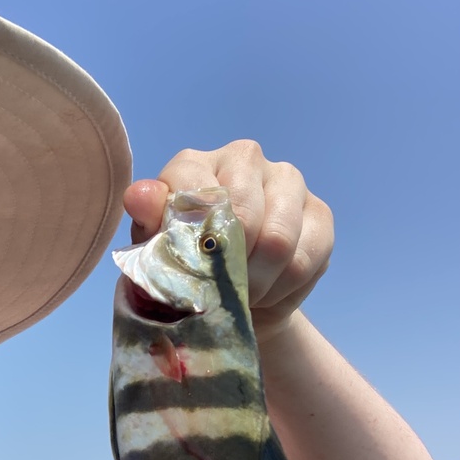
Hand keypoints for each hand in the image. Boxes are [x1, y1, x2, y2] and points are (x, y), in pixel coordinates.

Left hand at [122, 141, 333, 340]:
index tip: (188, 270)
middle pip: (243, 212)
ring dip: (256, 282)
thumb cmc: (186, 270)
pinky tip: (268, 291)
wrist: (231, 300)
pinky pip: (305, 259)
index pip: (192, 185)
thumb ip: (148, 225)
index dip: (192, 239)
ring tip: (240, 294)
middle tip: (217, 290)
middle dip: (228, 267)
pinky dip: (283, 288)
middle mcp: (243, 158)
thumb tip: (139, 197)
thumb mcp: (156, 255)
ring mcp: (287, 180)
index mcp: (194, 164)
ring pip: (278, 239)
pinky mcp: (319, 213)